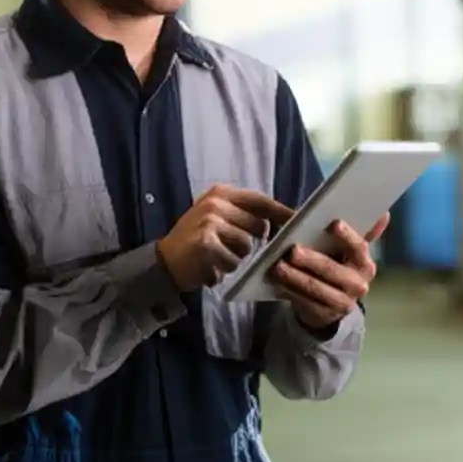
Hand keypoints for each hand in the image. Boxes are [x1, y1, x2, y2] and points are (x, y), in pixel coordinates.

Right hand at [157, 184, 293, 291]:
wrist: (164, 262)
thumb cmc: (196, 240)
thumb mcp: (218, 217)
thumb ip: (244, 214)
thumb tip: (283, 218)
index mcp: (221, 193)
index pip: (260, 200)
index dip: (281, 212)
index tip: (298, 220)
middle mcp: (216, 203)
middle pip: (258, 225)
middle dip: (253, 241)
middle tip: (232, 247)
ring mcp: (210, 221)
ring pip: (247, 245)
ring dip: (237, 256)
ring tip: (218, 255)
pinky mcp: (206, 242)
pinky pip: (233, 260)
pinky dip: (225, 268)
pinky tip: (211, 265)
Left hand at [269, 213, 389, 329]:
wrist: (333, 305)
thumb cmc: (339, 267)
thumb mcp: (350, 252)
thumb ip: (363, 233)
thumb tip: (384, 214)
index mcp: (366, 264)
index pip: (359, 248)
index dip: (347, 236)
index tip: (334, 223)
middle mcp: (359, 285)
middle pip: (334, 270)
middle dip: (312, 260)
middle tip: (293, 250)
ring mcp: (343, 303)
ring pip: (316, 288)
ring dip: (296, 277)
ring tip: (278, 266)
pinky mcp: (325, 315)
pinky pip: (305, 303)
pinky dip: (290, 291)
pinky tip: (278, 282)